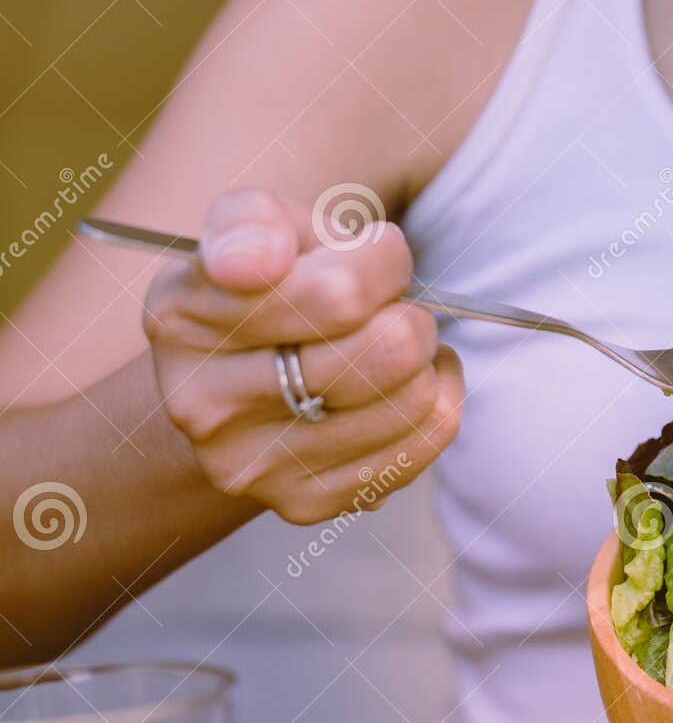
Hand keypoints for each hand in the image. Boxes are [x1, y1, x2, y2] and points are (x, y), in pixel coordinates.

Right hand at [143, 189, 463, 523]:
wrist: (237, 384)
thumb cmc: (266, 288)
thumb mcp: (252, 229)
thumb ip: (252, 221)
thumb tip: (258, 261)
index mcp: (183, 319)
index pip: (339, 293)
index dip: (383, 260)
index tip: (376, 250)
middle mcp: (204, 404)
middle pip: (389, 349)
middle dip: (410, 313)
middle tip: (391, 306)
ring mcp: (254, 465)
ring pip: (415, 399)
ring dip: (426, 360)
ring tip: (393, 345)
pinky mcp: (305, 502)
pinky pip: (425, 442)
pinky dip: (440, 399)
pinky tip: (408, 383)